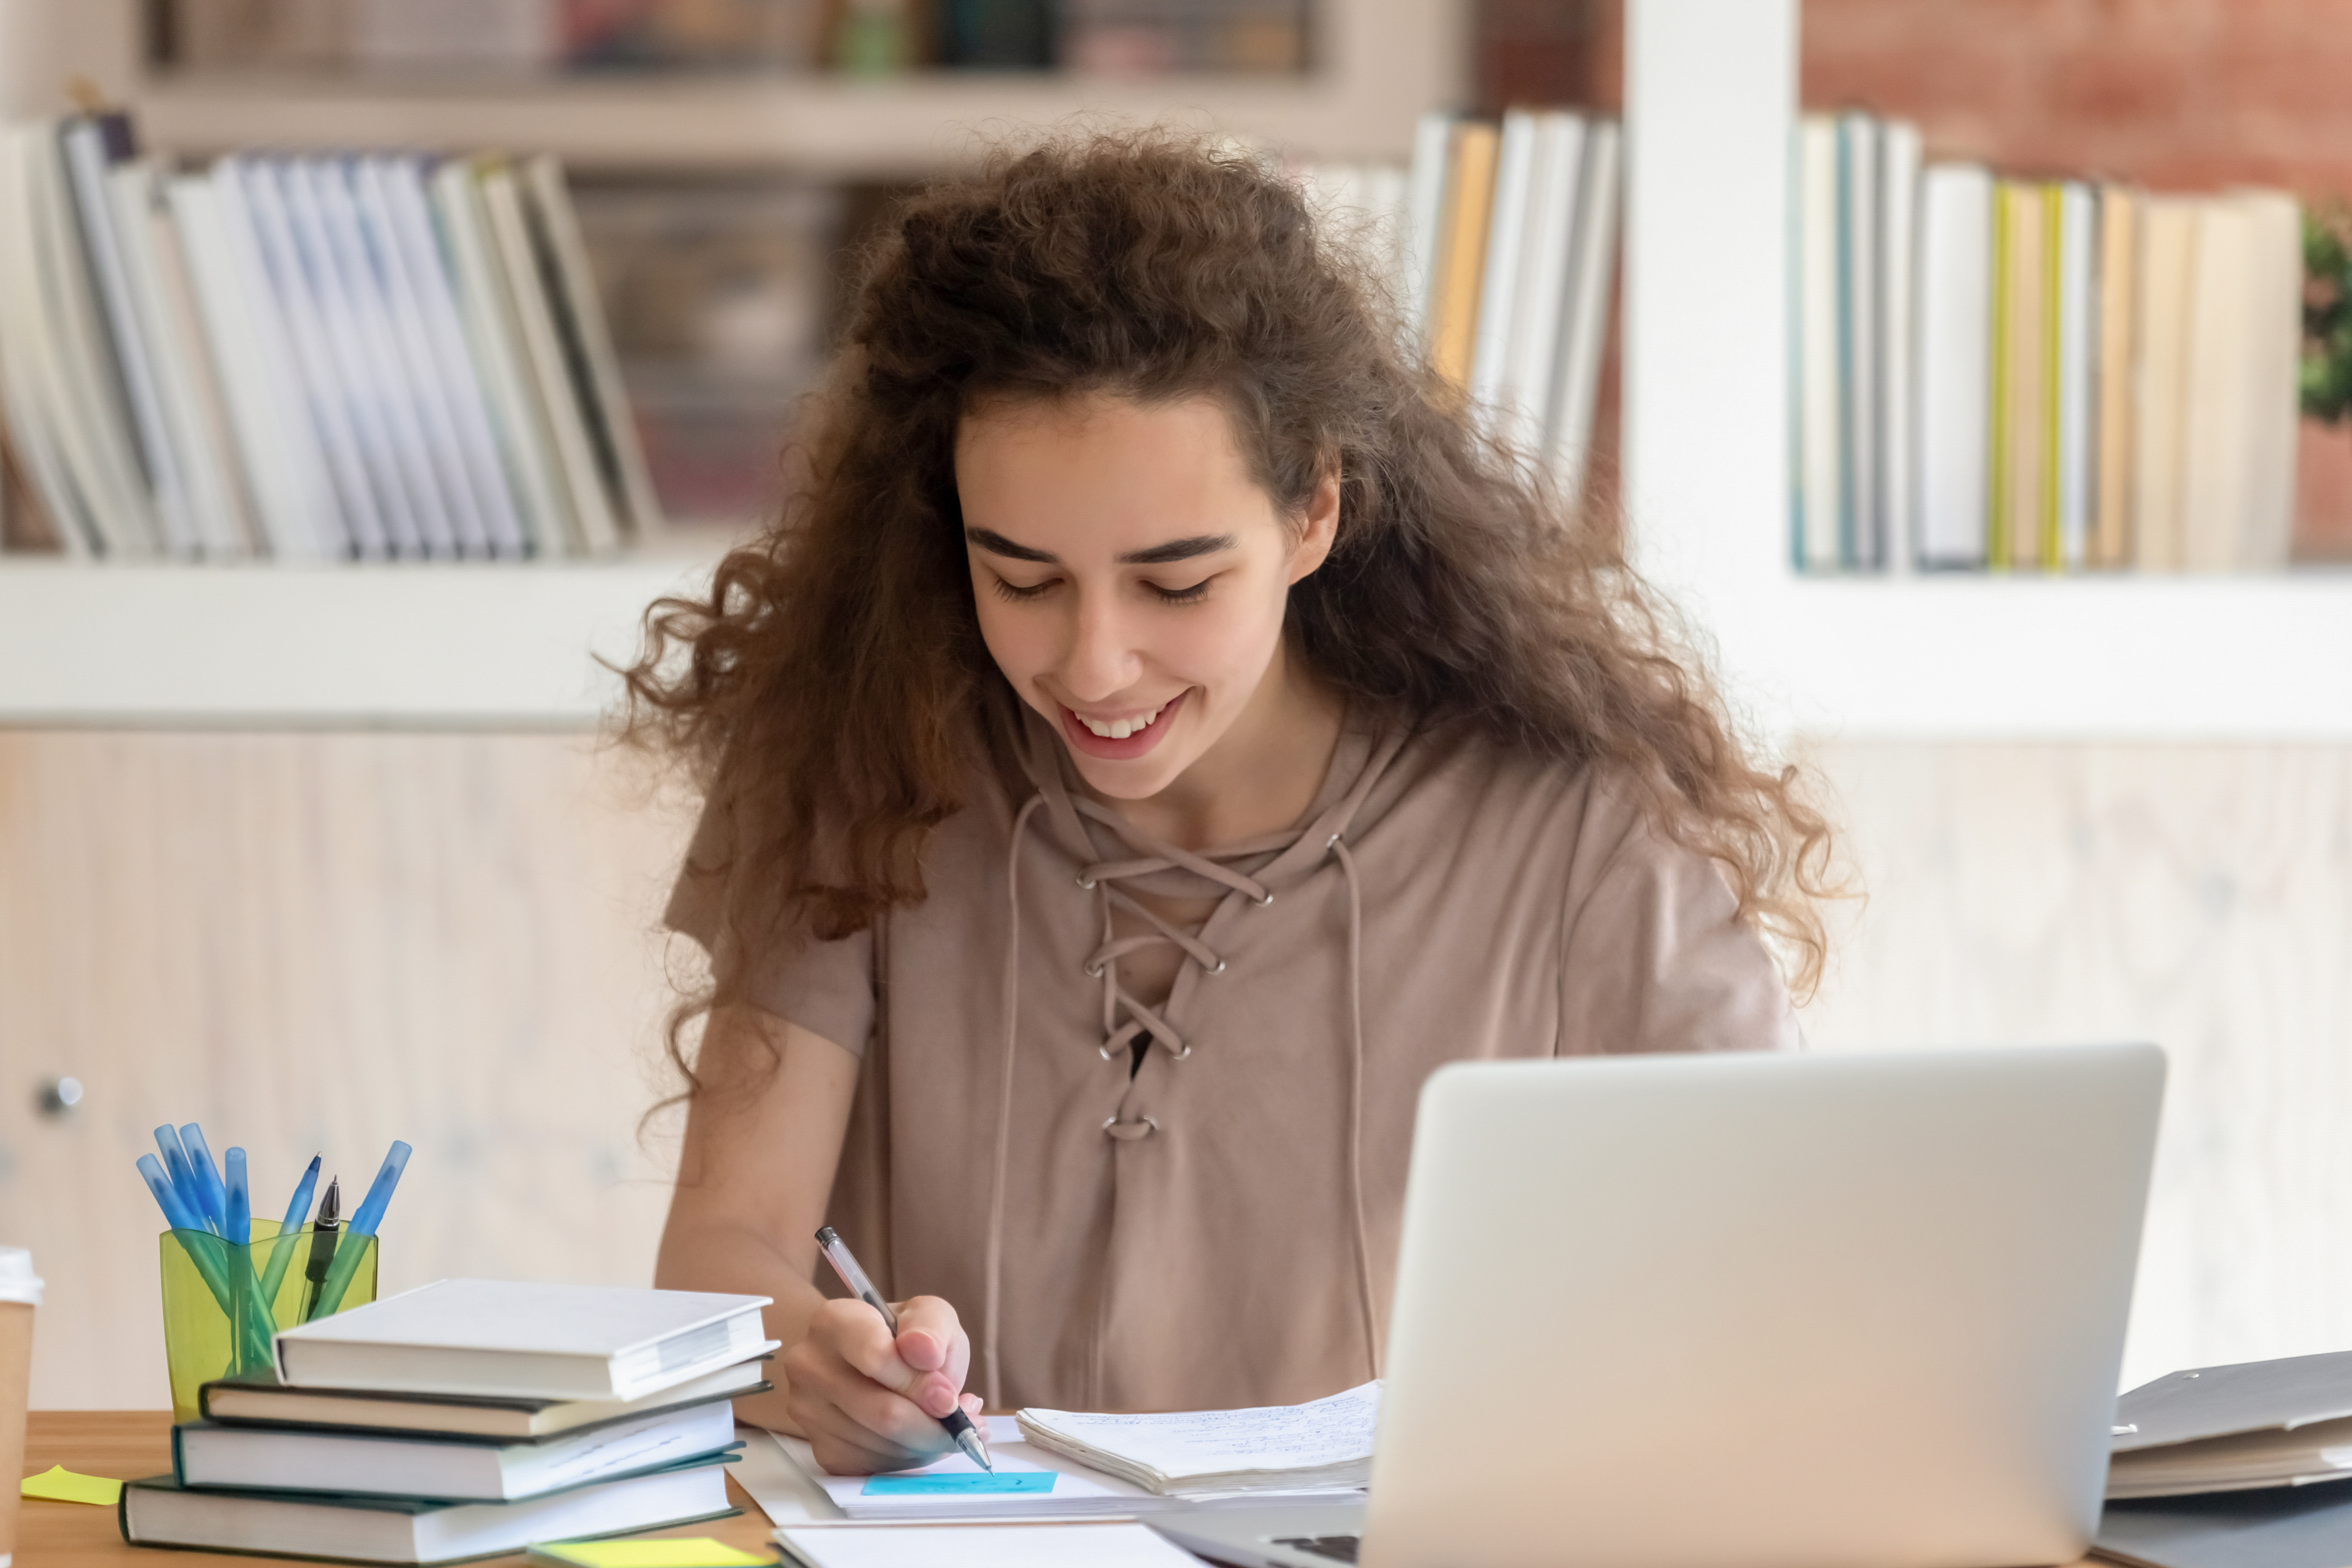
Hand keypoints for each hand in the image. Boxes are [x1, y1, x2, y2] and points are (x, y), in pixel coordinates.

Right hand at [782, 1294, 985, 1473]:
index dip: (921, 1383)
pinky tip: (921, 1435)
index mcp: (832, 1322)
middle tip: (964, 1421)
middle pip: (883, 1414)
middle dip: (934, 1424)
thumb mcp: (928, 1314)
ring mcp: (809, 1413)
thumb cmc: (902, 1335)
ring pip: (883, 1446)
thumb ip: (931, 1328)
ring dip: (927, 1443)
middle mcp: (809, 1367)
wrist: (864, 1359)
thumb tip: (926, 1355)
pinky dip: (910, 1457)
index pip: (876, 1358)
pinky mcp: (821, 1449)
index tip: (950, 1396)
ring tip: (947, 1423)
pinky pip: (875, 1467)